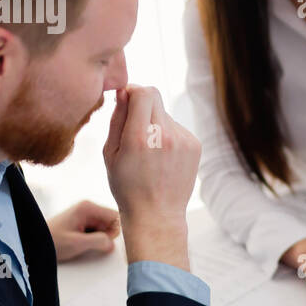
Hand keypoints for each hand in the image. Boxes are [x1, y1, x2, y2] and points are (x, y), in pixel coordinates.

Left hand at [48, 200, 120, 261]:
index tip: (108, 242)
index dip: (115, 231)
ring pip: (104, 228)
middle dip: (106, 236)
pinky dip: (93, 240)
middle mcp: (88, 208)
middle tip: (92, 245)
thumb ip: (98, 242)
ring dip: (99, 239)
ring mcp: (85, 215)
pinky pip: (97, 231)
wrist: (35, 243)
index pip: (116, 216)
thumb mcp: (77, 243)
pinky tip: (82, 244)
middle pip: (111, 222)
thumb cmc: (51, 241)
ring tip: (84, 244)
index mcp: (88, 207)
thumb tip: (113, 244)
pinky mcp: (82, 223)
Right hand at [103, 85, 199, 269]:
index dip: (132, 91)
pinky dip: (168, 135)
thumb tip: (125, 91)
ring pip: (165, 114)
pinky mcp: (195, 145)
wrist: (156, 214)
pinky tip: (162, 157)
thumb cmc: (127, 186)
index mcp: (139, 137)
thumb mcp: (110, 153)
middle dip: (142, 104)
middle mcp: (165, 135)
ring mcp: (183, 140)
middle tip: (133, 126)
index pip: (143, 91)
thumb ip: (117, 118)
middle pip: (155, 97)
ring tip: (149, 151)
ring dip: (155, 123)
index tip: (125, 99)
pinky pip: (177, 128)